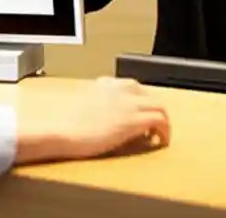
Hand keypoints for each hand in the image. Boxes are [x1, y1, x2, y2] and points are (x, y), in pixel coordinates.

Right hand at [16, 77, 170, 164]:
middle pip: (147, 94)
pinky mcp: (134, 120)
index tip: (134, 113)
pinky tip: (160, 141)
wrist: (61, 130)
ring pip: (160, 105)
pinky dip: (165, 131)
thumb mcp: (78, 106)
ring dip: (162, 120)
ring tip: (158, 134)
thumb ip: (91, 105)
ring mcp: (128, 103)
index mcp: (104, 84)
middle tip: (151, 125)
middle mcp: (119, 89)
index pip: (129, 87)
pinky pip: (161, 121)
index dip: (136, 102)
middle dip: (152, 108)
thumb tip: (95, 116)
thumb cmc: (63, 124)